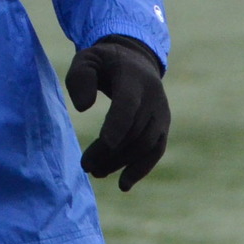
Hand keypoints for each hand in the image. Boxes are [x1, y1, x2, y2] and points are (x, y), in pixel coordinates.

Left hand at [65, 36, 168, 191]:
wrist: (135, 60)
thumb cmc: (104, 63)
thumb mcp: (87, 59)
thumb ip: (80, 77)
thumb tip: (84, 108)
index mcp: (133, 77)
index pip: (128, 104)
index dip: (118, 125)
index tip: (103, 144)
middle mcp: (153, 96)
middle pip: (134, 130)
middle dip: (109, 152)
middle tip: (86, 166)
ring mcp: (161, 111)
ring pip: (145, 144)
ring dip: (121, 163)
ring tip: (97, 172)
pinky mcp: (163, 125)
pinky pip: (156, 150)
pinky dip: (142, 168)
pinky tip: (124, 184)